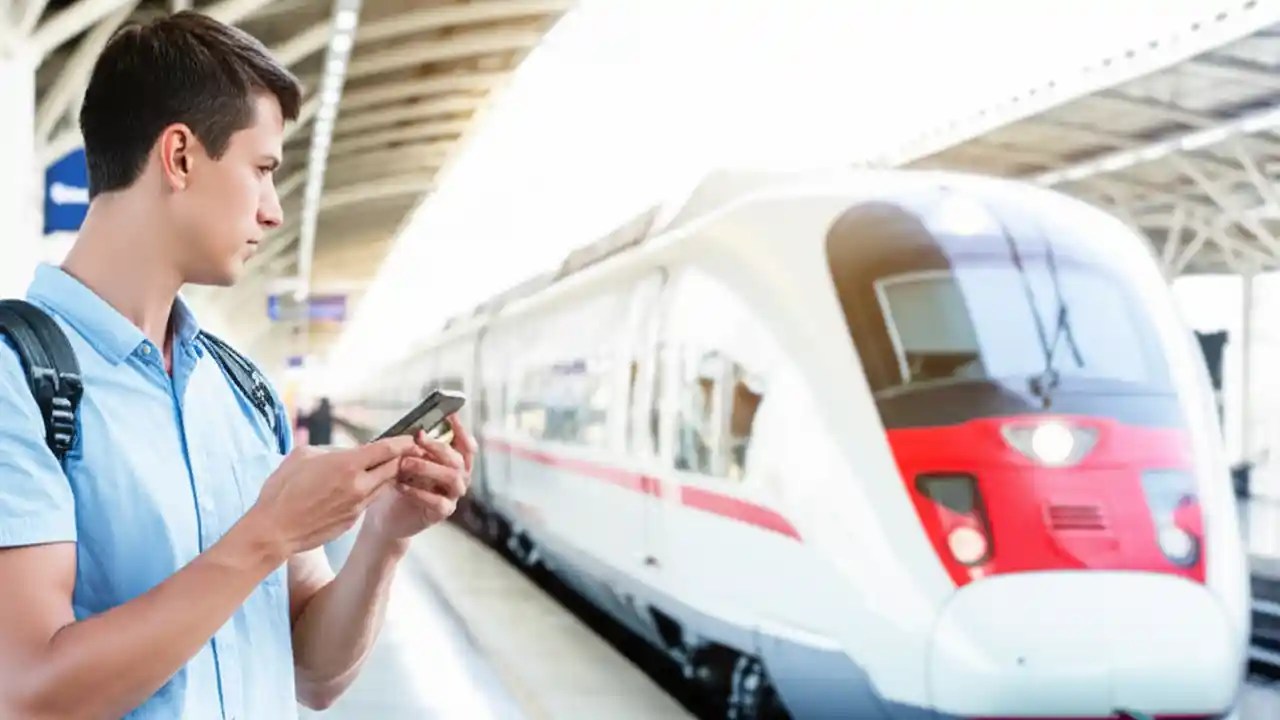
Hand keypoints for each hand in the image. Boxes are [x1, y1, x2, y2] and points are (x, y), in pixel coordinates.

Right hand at [248, 437, 418, 555]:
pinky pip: (368, 501)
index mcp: (348, 466)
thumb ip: (331, 451)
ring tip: (385, 467)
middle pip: (393, 468)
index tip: (411, 437)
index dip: (403, 442)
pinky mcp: (352, 521)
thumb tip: (345, 453)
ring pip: (383, 486)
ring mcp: (358, 506)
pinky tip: (360, 488)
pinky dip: (370, 491)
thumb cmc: (283, 490)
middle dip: (403, 459)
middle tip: (408, 451)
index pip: (387, 450)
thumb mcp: (303, 456)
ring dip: (387, 476)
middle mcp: (359, 486)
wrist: (275, 530)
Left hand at [364, 415, 477, 545]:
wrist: (385, 516)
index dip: (461, 429)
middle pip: (459, 459)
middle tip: (418, 437)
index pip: (465, 444)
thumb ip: (414, 447)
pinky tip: (401, 486)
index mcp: (453, 463)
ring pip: (453, 477)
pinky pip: (439, 501)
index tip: (449, 414)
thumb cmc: (397, 483)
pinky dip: (420, 492)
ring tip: (405, 463)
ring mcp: (452, 496)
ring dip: (428, 467)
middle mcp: (458, 478)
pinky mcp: (442, 512)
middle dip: (438, 445)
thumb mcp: (404, 460)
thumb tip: (414, 429)